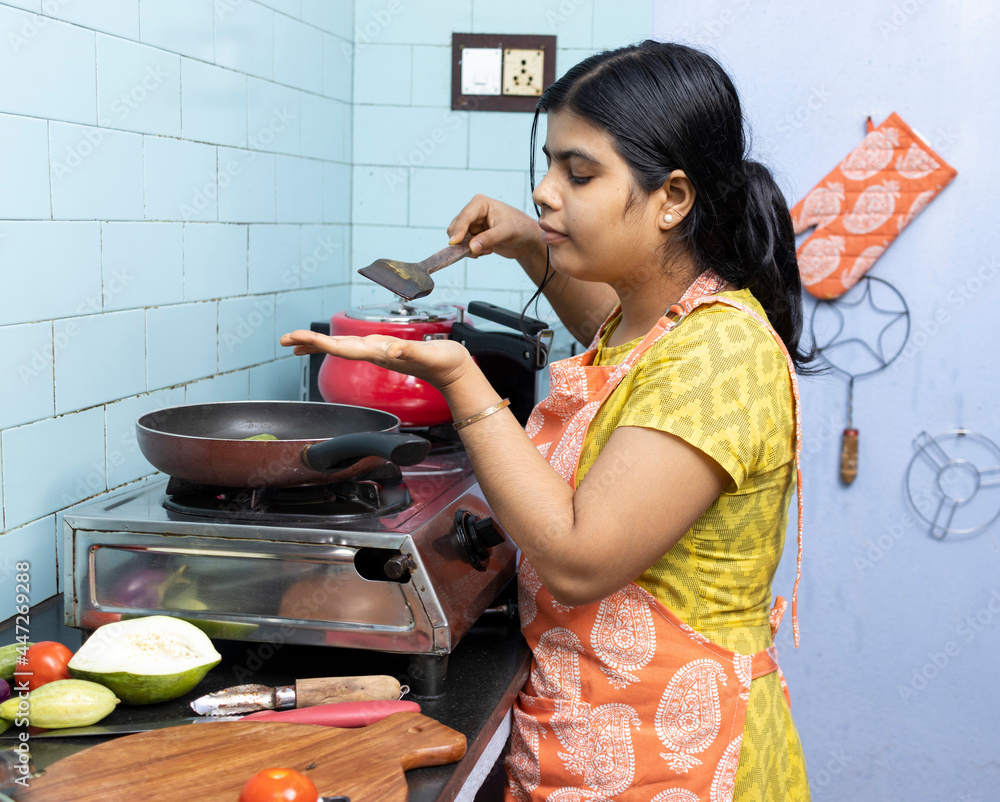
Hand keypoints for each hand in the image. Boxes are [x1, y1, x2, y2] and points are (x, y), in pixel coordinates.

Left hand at [279, 330, 474, 391]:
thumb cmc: (444, 362)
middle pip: (334, 348)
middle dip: (309, 343)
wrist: (456, 373)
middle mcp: (375, 353)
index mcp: (379, 352)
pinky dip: (338, 343)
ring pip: (342, 348)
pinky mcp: (387, 351)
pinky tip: (333, 343)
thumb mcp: (428, 353)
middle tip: (284, 339)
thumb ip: (409, 351)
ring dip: (319, 345)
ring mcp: (380, 353)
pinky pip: (355, 347)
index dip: (315, 342)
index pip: (339, 347)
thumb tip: (390, 350)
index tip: (293, 339)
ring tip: (298, 343)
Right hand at [447, 194, 544, 261]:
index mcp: (480, 204)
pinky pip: (464, 246)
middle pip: (456, 227)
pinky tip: (487, 250)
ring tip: (487, 250)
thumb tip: (471, 248)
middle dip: (463, 241)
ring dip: (469, 248)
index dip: (458, 230)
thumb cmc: (520, 229)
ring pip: (458, 238)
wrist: (527, 239)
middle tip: (477, 252)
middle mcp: (473, 212)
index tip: (454, 243)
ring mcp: (473, 224)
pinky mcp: (474, 236)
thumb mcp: (506, 232)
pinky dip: (473, 251)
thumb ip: (488, 239)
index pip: (464, 217)